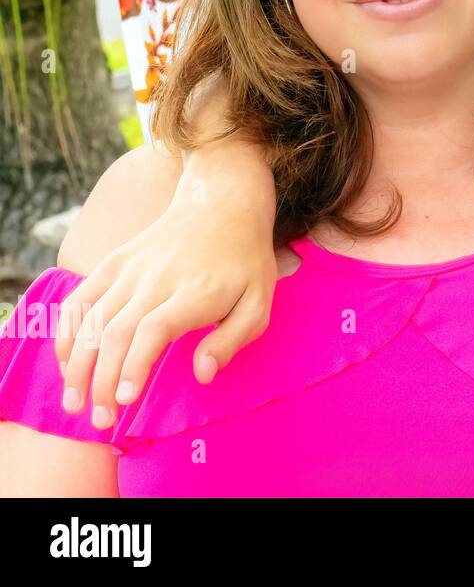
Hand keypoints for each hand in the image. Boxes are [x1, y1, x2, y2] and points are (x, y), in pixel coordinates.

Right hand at [55, 139, 277, 430]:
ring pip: (91, 320)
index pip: (153, 331)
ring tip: (74, 401)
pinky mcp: (114, 261)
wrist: (222, 200)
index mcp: (194, 292)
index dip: (133, 366)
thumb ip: (232, 340)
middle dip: (100, 382)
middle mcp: (157, 280)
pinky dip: (66, 331)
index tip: (125, 400)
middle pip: (114, 334)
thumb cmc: (245, 260)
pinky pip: (80, 298)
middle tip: (100, 420)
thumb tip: (202, 374)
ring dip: (77, 365)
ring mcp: (131, 269)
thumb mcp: (259, 301)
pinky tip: (66, 361)